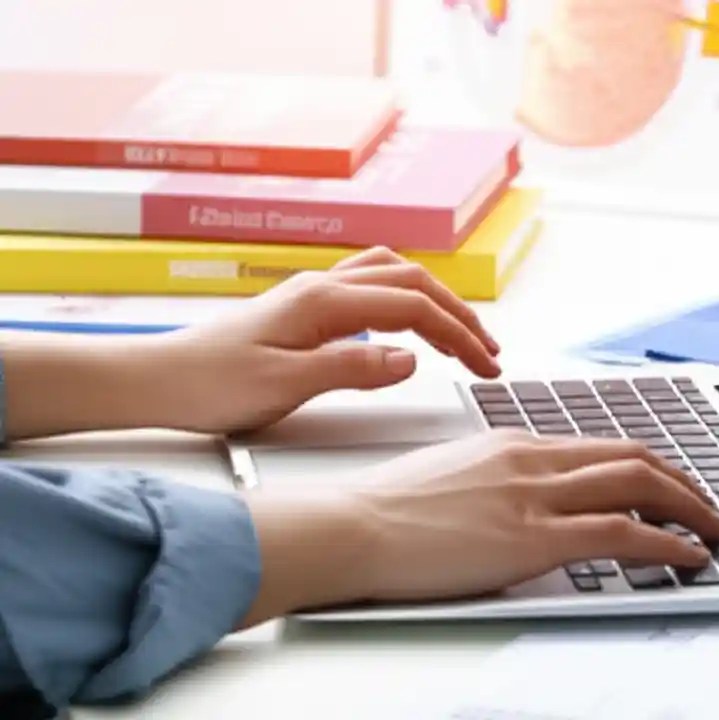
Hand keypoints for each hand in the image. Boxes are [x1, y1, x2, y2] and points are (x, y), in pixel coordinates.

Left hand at [162, 247, 502, 433]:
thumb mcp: (286, 385)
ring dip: (436, 302)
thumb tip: (410, 358)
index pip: (413, 308)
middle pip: (414, 284)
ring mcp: (314, 294)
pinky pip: (371, 286)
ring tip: (462, 335)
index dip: (458, 335)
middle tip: (489, 353)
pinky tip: (409, 325)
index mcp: (324, 302)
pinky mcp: (306, 308)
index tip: (486, 366)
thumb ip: (352, 368)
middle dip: (460, 316)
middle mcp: (323, 287)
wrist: (158, 380)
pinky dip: (406, 299)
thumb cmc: (211, 384)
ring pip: (395, 278)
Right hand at [241, 432, 718, 622]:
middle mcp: (532, 459)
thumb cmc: (387, 509)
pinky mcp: (532, 536)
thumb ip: (500, 478)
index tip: (671, 481)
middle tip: (707, 504)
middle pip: (631, 456)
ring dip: (688, 507)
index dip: (648, 464)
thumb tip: (526, 497)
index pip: (601, 445)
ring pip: (637, 483)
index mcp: (514, 443)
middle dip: (682, 480)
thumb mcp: (455, 474)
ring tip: (713, 529)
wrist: (349, 526)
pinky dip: (665, 541)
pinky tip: (686, 554)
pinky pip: (619, 531)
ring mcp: (534, 495)